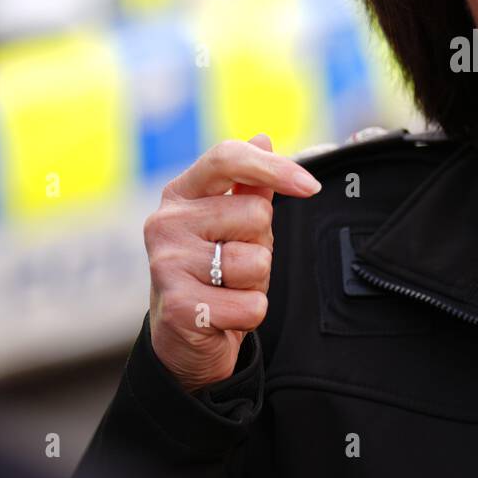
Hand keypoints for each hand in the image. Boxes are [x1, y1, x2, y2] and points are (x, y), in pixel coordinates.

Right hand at [143, 134, 320, 392]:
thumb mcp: (232, 226)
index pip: (227, 158)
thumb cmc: (214, 272)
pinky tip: (225, 316)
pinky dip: (250, 314)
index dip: (274, 167)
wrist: (182, 340)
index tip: (311, 187)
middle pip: (255, 214)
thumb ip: (249, 186)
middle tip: (236, 264)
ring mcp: (167, 265)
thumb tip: (263, 138)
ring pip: (256, 262)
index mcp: (181, 194)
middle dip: (261, 244)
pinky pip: (251, 304)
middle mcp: (166, 223)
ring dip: (256, 283)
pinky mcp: (179, 308)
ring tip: (228, 289)